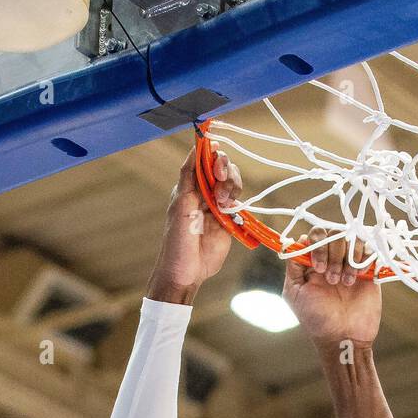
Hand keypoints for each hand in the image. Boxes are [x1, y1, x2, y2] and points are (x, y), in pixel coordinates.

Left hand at [146, 146, 241, 304]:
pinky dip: (238, 202)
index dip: (213, 157)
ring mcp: (217, 206)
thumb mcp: (181, 204)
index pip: (204, 161)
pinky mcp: (229, 221)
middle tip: (221, 186)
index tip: (216, 164)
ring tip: (224, 203)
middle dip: (225, 172)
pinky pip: (239, 203)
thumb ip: (188, 175)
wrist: (187, 270)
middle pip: (222, 169)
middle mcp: (203, 193)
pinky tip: (230, 211)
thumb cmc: (178, 239)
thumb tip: (196, 147)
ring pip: (232, 184)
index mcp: (189, 186)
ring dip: (232, 187)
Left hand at [283, 231, 381, 347]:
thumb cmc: (316, 320)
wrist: (344, 337)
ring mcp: (350, 263)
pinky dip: (362, 258)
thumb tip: (298, 241)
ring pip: (351, 238)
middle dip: (331, 253)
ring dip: (346, 259)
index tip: (317, 267)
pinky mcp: (369, 270)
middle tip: (331, 279)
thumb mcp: (295, 293)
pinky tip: (357, 279)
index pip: (315, 236)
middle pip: (333, 234)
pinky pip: (369, 249)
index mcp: (313, 262)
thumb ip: (293, 266)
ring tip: (345, 283)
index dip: (316, 245)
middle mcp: (332, 259)